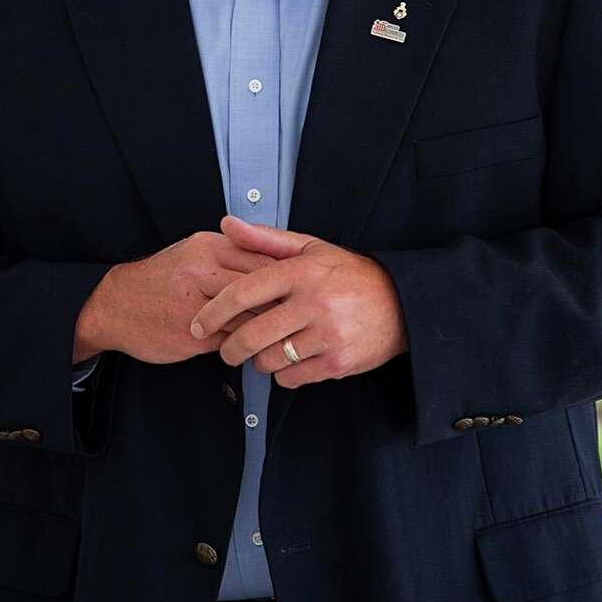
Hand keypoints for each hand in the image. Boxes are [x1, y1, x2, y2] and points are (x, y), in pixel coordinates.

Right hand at [76, 228, 280, 364]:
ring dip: (268, 327)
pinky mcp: (190, 333)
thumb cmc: (158, 280)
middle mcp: (202, 270)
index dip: (287, 277)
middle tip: (299, 314)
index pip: (263, 257)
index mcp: (208, 246)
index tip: (301, 289)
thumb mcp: (192, 253)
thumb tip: (275, 267)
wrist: (112, 305)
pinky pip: (232, 340)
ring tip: (281, 333)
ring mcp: (196, 303)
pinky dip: (246, 345)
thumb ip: (230, 256)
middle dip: (284, 302)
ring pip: (250, 315)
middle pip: (262, 286)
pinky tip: (254, 346)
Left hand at [188, 214, 407, 388]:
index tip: (198, 323)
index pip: (243, 292)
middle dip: (229, 348)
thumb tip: (226, 224)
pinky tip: (290, 359)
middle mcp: (314, 303)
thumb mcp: (310, 248)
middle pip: (250, 335)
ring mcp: (327, 335)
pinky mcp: (337, 362)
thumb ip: (265, 238)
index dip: (214, 311)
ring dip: (259, 360)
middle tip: (226, 350)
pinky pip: (290, 378)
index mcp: (302, 272)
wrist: (403, 303)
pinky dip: (283, 373)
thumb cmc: (350, 275)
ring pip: (268, 360)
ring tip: (267, 350)